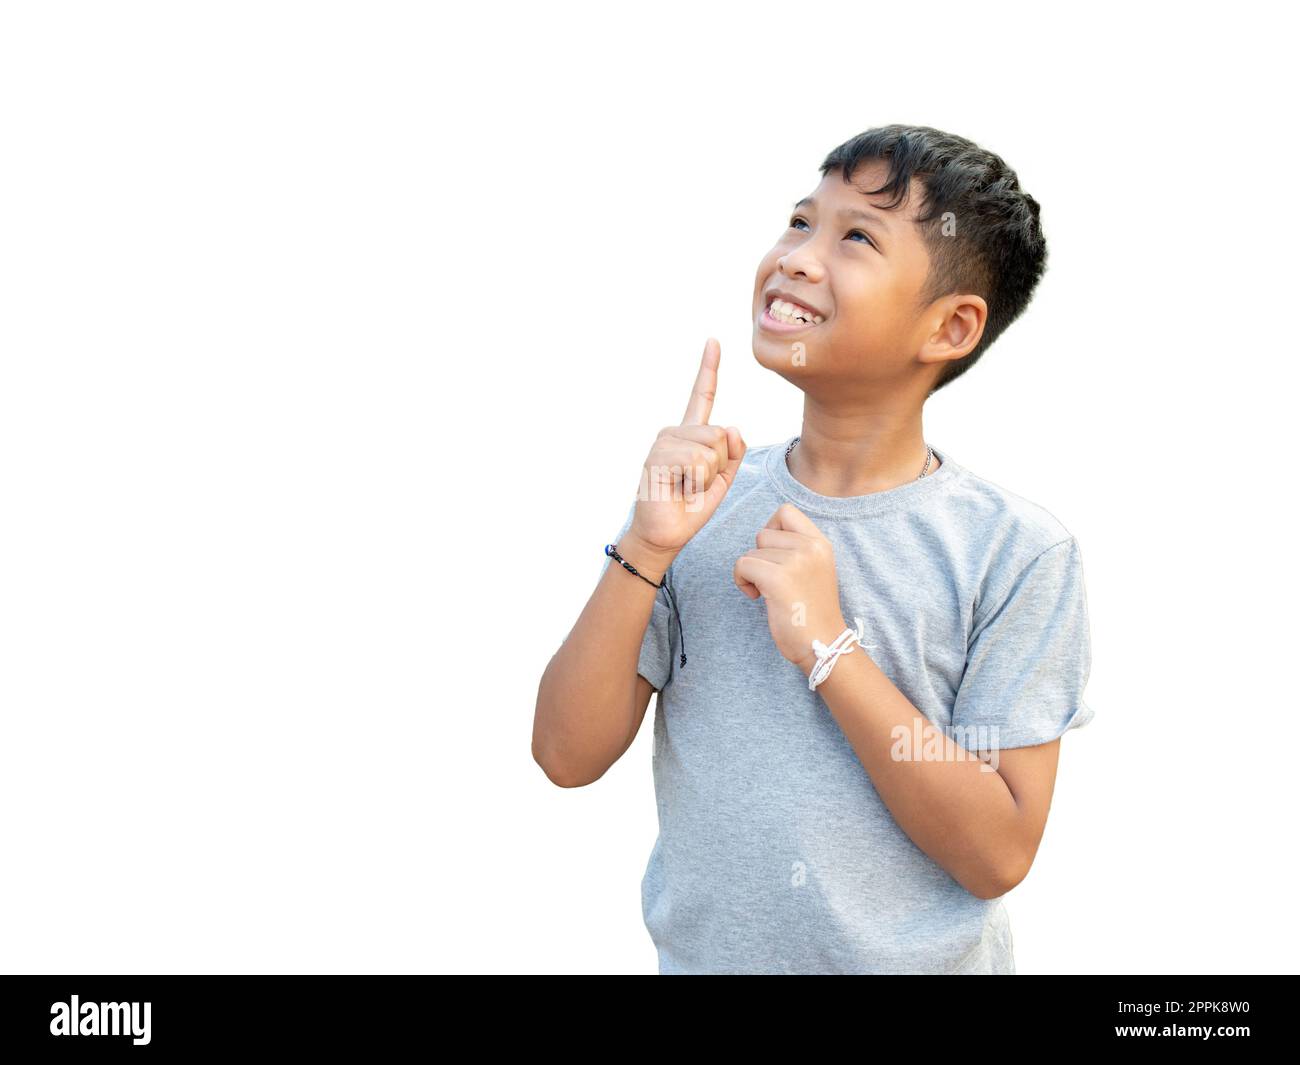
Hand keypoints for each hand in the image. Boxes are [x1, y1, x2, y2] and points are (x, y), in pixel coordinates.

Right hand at [628, 338, 746, 553]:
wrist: (664, 535)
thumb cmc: (689, 508)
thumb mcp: (722, 480)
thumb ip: (733, 454)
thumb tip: (734, 428)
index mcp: (690, 434)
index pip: (702, 396)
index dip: (708, 368)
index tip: (713, 341)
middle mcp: (675, 432)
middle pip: (722, 434)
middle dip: (719, 466)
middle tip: (695, 484)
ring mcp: (664, 442)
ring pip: (711, 449)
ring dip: (707, 477)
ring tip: (685, 487)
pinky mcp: (658, 455)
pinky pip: (698, 461)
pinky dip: (696, 482)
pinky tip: (677, 489)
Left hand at [733, 503, 847, 670]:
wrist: (824, 644)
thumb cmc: (812, 612)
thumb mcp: (814, 569)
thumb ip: (797, 548)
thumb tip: (764, 536)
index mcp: (820, 543)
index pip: (785, 511)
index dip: (771, 529)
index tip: (774, 555)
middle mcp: (811, 547)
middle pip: (763, 533)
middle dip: (760, 556)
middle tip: (772, 580)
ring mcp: (796, 561)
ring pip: (751, 551)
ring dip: (751, 572)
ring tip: (768, 591)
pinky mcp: (778, 579)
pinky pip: (743, 565)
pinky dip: (742, 582)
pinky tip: (757, 597)